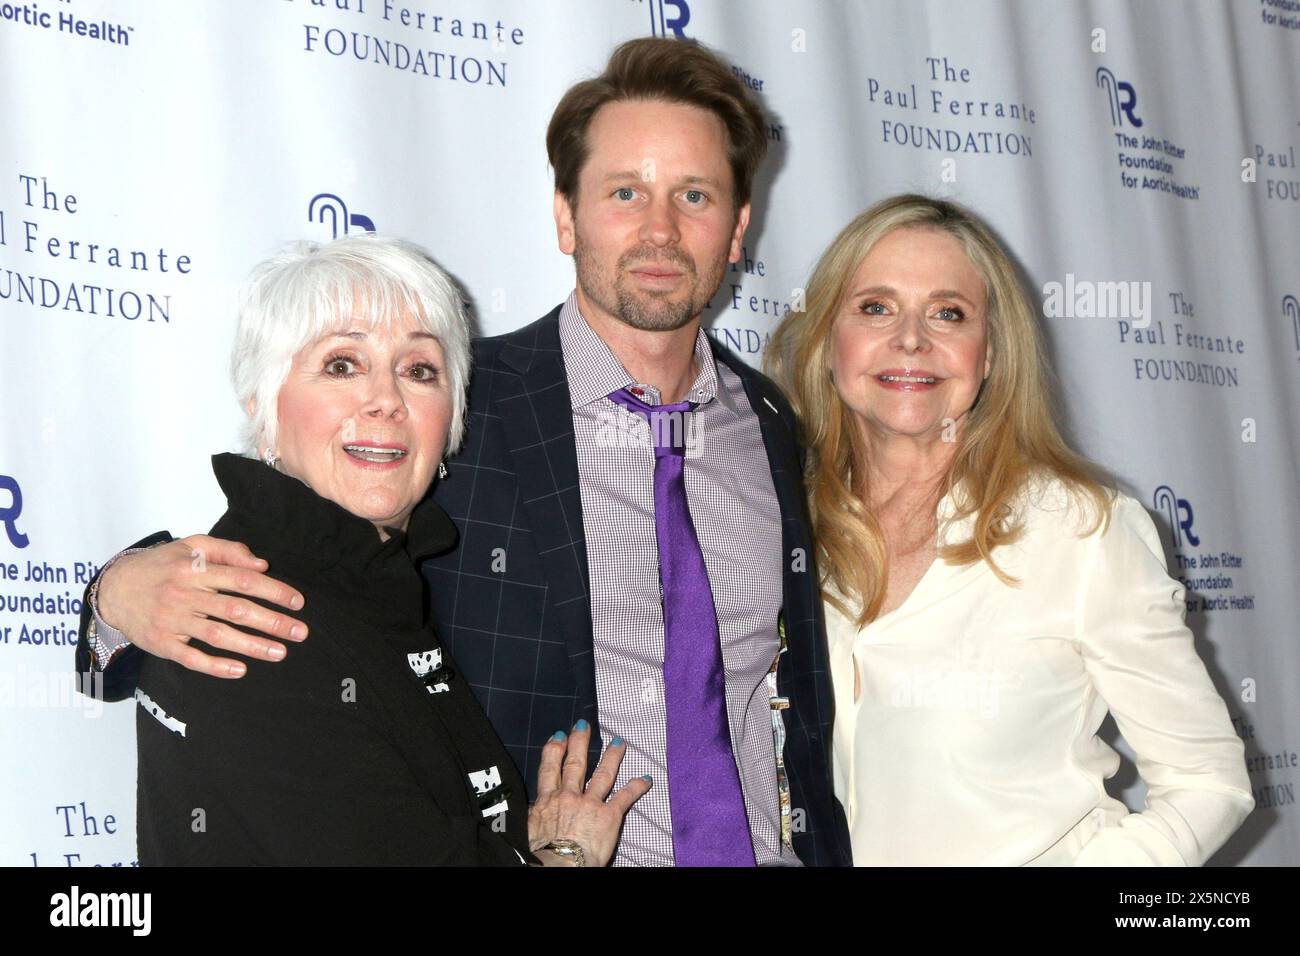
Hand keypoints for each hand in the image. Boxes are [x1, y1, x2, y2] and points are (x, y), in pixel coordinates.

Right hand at [96, 534, 307, 677]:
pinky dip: (216, 666)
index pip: (243, 580)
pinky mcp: (161, 643)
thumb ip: (228, 550)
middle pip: (236, 609)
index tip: (297, 602)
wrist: (113, 589)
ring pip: (218, 635)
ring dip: (253, 646)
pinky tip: (240, 670)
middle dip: (272, 622)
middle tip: (300, 632)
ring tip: (280, 652)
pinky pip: (191, 658)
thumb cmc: (160, 566)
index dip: (273, 591)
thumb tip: (261, 565)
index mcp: (196, 569)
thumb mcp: (191, 545)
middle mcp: (185, 594)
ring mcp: (173, 621)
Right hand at [527, 720, 650, 866]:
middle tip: (583, 725)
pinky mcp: (608, 815)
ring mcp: (590, 803)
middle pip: (574, 764)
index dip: (553, 751)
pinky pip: (625, 797)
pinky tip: (646, 779)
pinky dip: (637, 787)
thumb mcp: (528, 832)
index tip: (557, 736)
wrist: (558, 864)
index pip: (549, 770)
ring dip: (611, 756)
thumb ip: (534, 819)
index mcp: (547, 802)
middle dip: (579, 742)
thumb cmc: (541, 854)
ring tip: (619, 742)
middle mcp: (569, 796)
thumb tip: (532, 816)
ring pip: (602, 773)